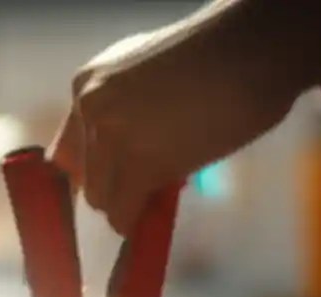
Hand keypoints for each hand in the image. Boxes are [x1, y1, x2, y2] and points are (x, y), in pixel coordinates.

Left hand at [48, 7, 300, 236]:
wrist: (254, 49)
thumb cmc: (216, 58)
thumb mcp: (147, 73)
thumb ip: (122, 108)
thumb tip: (118, 159)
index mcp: (88, 84)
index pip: (66, 150)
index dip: (87, 173)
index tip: (104, 187)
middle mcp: (92, 108)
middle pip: (85, 178)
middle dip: (115, 187)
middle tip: (147, 187)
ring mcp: (114, 135)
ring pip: (102, 199)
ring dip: (128, 205)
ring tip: (159, 194)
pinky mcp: (142, 163)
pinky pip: (125, 212)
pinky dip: (136, 222)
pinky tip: (151, 218)